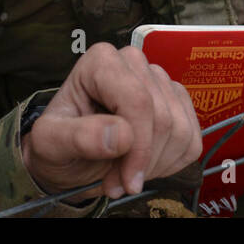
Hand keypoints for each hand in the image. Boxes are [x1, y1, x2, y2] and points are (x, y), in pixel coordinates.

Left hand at [20, 42, 201, 200]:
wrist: (70, 156)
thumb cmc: (58, 144)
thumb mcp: (50, 143)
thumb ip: (79, 137)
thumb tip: (120, 135)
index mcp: (101, 61)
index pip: (137, 100)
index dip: (138, 146)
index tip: (126, 181)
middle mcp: (133, 62)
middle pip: (162, 117)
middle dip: (142, 161)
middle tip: (116, 182)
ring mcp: (159, 80)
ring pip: (180, 129)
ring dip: (156, 164)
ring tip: (126, 174)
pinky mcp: (177, 103)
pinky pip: (192, 139)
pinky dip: (171, 163)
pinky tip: (144, 166)